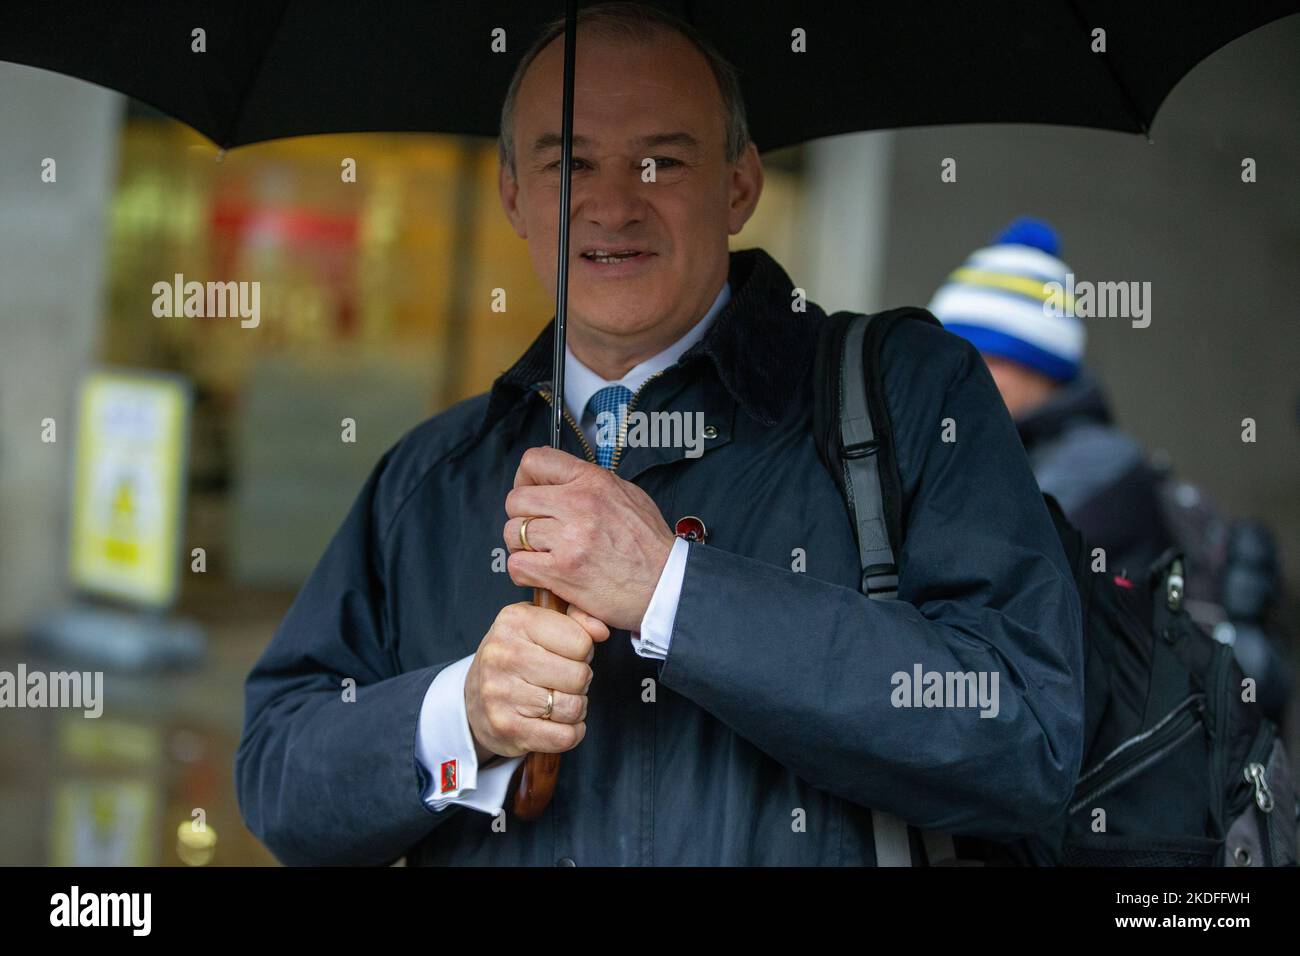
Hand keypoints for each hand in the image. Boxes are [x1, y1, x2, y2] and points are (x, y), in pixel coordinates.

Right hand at [464, 601, 609, 760]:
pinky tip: (556, 723)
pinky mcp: (507, 728)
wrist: (474, 700)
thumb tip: (601, 631)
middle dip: (581, 682)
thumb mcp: (538, 625)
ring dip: (575, 708)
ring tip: (558, 700)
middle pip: (580, 676)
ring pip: (573, 707)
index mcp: (514, 621)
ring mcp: (502, 693)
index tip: (569, 656)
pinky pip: (564, 736)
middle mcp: (504, 655)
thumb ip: (576, 619)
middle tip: (564, 681)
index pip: (581, 642)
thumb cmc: (514, 659)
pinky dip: (570, 732)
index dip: (584, 652)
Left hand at [503, 446, 676, 630]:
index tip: (530, 490)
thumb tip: (560, 477)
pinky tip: (542, 572)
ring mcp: (568, 539)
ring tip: (542, 553)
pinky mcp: (562, 571)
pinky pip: (517, 564)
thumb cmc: (649, 545)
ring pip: (513, 532)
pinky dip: (524, 570)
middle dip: (522, 515)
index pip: (535, 461)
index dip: (526, 477)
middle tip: (537, 529)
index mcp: (593, 481)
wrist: (665, 585)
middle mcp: (578, 505)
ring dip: (523, 545)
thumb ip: (590, 482)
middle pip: (516, 499)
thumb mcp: (627, 494)